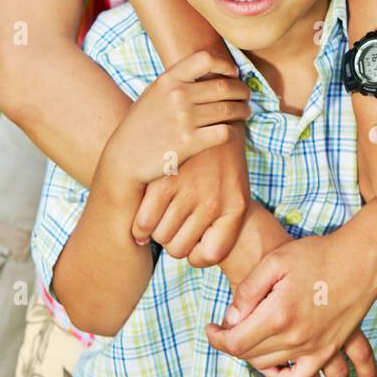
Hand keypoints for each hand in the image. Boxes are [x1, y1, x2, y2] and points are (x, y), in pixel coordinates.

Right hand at [100, 49, 250, 191]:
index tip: (233, 73)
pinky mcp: (190, 143)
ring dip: (243, 110)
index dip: (225, 64)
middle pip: (224, 86)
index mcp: (168, 80)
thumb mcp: (153, 94)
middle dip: (242, 90)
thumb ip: (177, 81)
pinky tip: (233, 132)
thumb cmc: (141, 126)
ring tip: (246, 112)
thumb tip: (210, 71)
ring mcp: (184, 119)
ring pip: (229, 109)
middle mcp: (177, 96)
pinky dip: (234, 131)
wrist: (124, 158)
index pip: (205, 59)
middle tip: (247, 96)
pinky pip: (225, 132)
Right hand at [131, 124, 250, 264]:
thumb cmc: (222, 162)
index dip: (195, 256)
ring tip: (157, 221)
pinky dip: (140, 225)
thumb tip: (198, 258)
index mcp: (232, 208)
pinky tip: (143, 216)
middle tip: (169, 230)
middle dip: (170, 243)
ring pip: (159, 237)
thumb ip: (222, 230)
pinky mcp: (163, 180)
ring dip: (154, 234)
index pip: (207, 256)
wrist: (214, 118)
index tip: (191, 248)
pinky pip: (144, 222)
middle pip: (177, 249)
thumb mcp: (235, 193)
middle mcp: (212, 203)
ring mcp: (187, 192)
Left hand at [206, 231, 376, 376]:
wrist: (360, 260)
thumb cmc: (317, 254)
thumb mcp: (275, 261)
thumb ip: (248, 291)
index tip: (210, 328)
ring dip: (254, 358)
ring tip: (249, 342)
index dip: (217, 339)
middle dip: (233, 345)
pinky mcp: (328, 350)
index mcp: (278, 315)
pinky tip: (277, 366)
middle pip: (251, 356)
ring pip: (272, 367)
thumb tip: (231, 319)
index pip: (235, 342)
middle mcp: (296, 338)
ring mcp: (314, 348)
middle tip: (228, 329)